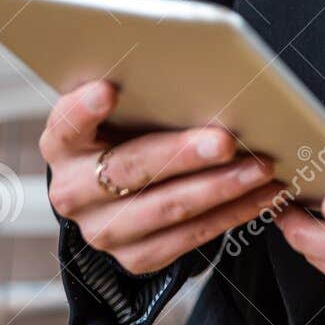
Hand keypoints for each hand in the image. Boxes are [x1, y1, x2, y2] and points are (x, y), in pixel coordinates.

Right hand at [41, 77, 286, 274]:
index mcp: (62, 144)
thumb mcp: (121, 109)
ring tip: (262, 167)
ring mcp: (103, 230)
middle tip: (227, 140)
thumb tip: (195, 67)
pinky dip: (233, 214)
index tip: (108, 90)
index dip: (84, 109)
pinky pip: (190, 238)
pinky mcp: (135, 258)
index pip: (66, 124)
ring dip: (222, 187)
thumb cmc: (128, 130)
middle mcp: (73, 192)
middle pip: (129, 169)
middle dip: (183, 154)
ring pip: (168, 208)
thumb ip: (139, 93)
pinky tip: (263, 195)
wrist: (116, 191)